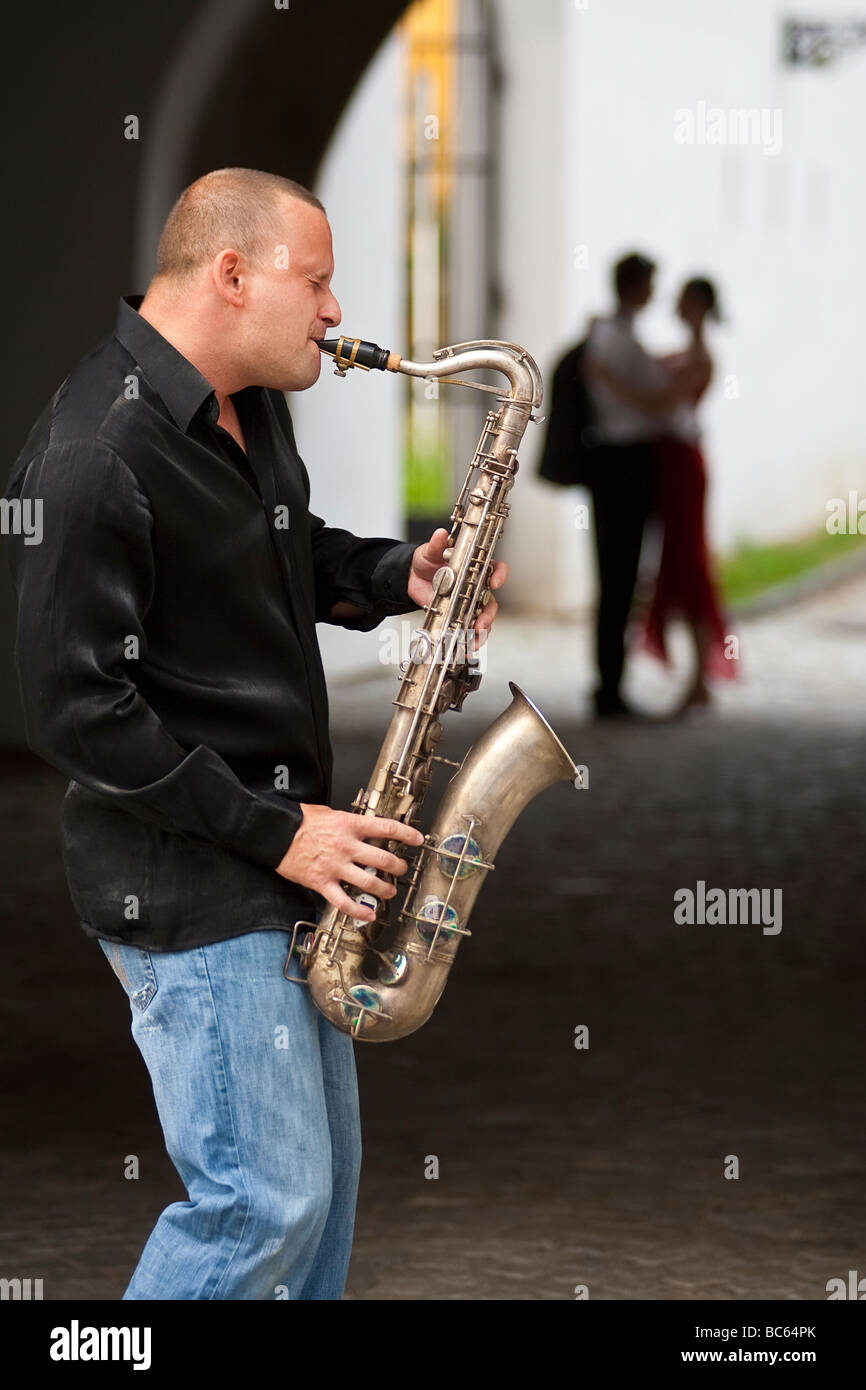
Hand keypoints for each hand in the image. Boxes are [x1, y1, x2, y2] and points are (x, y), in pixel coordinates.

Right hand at [276, 803, 424, 921]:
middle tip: (402, 869)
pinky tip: (368, 915)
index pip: (386, 828)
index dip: (406, 834)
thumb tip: (359, 827)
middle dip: (398, 866)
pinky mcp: (322, 883)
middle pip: (383, 859)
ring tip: (390, 891)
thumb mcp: (328, 813)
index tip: (418, 839)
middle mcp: (346, 846)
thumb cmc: (298, 821)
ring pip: (369, 882)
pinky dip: (358, 911)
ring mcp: (335, 866)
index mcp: (349, 825)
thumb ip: (347, 822)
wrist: (274, 833)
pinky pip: (344, 901)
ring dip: (384, 889)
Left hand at [406, 526, 507, 648]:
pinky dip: (470, 640)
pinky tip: (466, 647)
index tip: (495, 582)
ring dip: (482, 630)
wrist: (411, 578)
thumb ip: (436, 544)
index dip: (499, 575)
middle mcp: (475, 586)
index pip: (495, 569)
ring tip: (474, 637)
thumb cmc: (426, 561)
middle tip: (481, 621)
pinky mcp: (458, 616)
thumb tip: (440, 534)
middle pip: (492, 600)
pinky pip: (469, 630)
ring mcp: (468, 603)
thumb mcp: (429, 552)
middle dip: (489, 613)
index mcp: (474, 567)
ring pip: (483, 618)